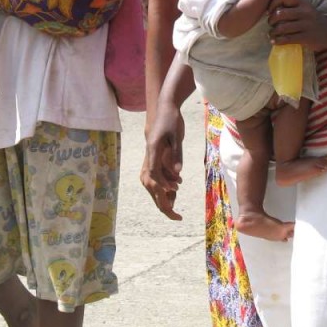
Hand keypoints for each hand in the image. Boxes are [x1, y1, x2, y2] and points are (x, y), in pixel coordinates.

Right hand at [141, 105, 185, 220]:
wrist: (164, 110)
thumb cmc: (172, 121)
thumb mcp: (177, 136)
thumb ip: (177, 155)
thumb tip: (178, 174)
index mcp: (152, 151)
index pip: (154, 174)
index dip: (163, 186)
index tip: (174, 192)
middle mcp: (147, 159)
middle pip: (151, 185)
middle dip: (163, 202)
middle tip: (177, 216)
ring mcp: (148, 161)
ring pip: (152, 186)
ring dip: (163, 198)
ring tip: (175, 210)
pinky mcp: (152, 162)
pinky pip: (155, 182)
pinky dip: (164, 190)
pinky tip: (173, 194)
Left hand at [268, 0, 326, 50]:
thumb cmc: (313, 20)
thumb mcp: (305, 9)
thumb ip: (291, 7)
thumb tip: (270, 10)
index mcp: (303, 3)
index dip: (272, 3)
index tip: (270, 11)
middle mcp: (304, 12)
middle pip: (280, 13)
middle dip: (271, 20)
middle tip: (270, 24)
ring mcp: (306, 25)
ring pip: (282, 27)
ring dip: (272, 32)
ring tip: (272, 34)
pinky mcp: (306, 37)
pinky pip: (287, 39)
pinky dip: (278, 40)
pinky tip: (275, 41)